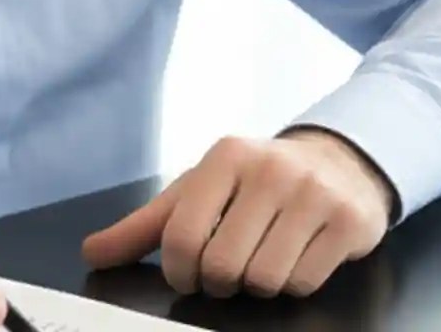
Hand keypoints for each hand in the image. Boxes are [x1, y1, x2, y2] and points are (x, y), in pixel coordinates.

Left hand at [81, 130, 393, 297]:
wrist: (339, 162)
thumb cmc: (255, 183)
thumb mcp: (199, 191)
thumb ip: (145, 226)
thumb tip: (92, 253)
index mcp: (224, 157)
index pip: (181, 236)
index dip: (179, 271)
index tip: (188, 272)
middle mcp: (270, 169)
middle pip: (223, 265)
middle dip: (220, 280)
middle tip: (229, 266)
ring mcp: (313, 194)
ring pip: (264, 279)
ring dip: (257, 284)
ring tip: (263, 256)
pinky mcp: (348, 221)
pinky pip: (303, 282)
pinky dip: (293, 283)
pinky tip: (296, 255)